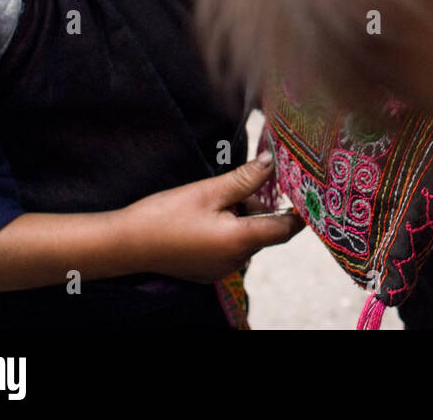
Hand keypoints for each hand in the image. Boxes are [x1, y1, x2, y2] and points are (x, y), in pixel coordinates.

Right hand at [119, 152, 302, 281]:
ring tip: (217, 197)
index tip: (307, 192)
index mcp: (241, 241)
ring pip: (247, 236)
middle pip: (265, 229)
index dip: (300, 211)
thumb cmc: (165, 215)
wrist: (125, 244)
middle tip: (245, 181)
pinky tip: (207, 214)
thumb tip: (273, 162)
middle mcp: (237, 260)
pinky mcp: (208, 270)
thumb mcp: (208, 191)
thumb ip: (246, 178)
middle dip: (259, 205)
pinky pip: (231, 246)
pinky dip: (229, 228)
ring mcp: (222, 268)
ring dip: (242, 216)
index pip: (286, 228)